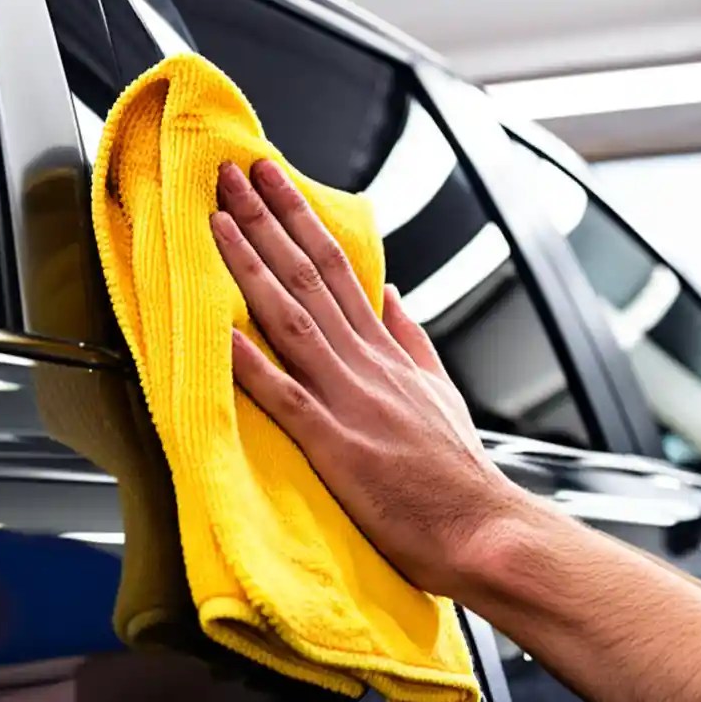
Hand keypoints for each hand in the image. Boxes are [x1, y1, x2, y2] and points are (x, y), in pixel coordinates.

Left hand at [211, 159, 524, 596]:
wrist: (482, 527)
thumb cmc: (456, 471)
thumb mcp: (440, 390)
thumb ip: (412, 340)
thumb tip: (393, 296)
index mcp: (385, 351)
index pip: (336, 267)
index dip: (300, 219)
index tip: (272, 181)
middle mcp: (365, 364)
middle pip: (308, 276)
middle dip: (266, 221)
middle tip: (230, 174)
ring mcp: (350, 400)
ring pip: (292, 319)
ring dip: (252, 268)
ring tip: (218, 224)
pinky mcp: (336, 444)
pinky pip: (286, 397)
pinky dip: (252, 365)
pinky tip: (220, 333)